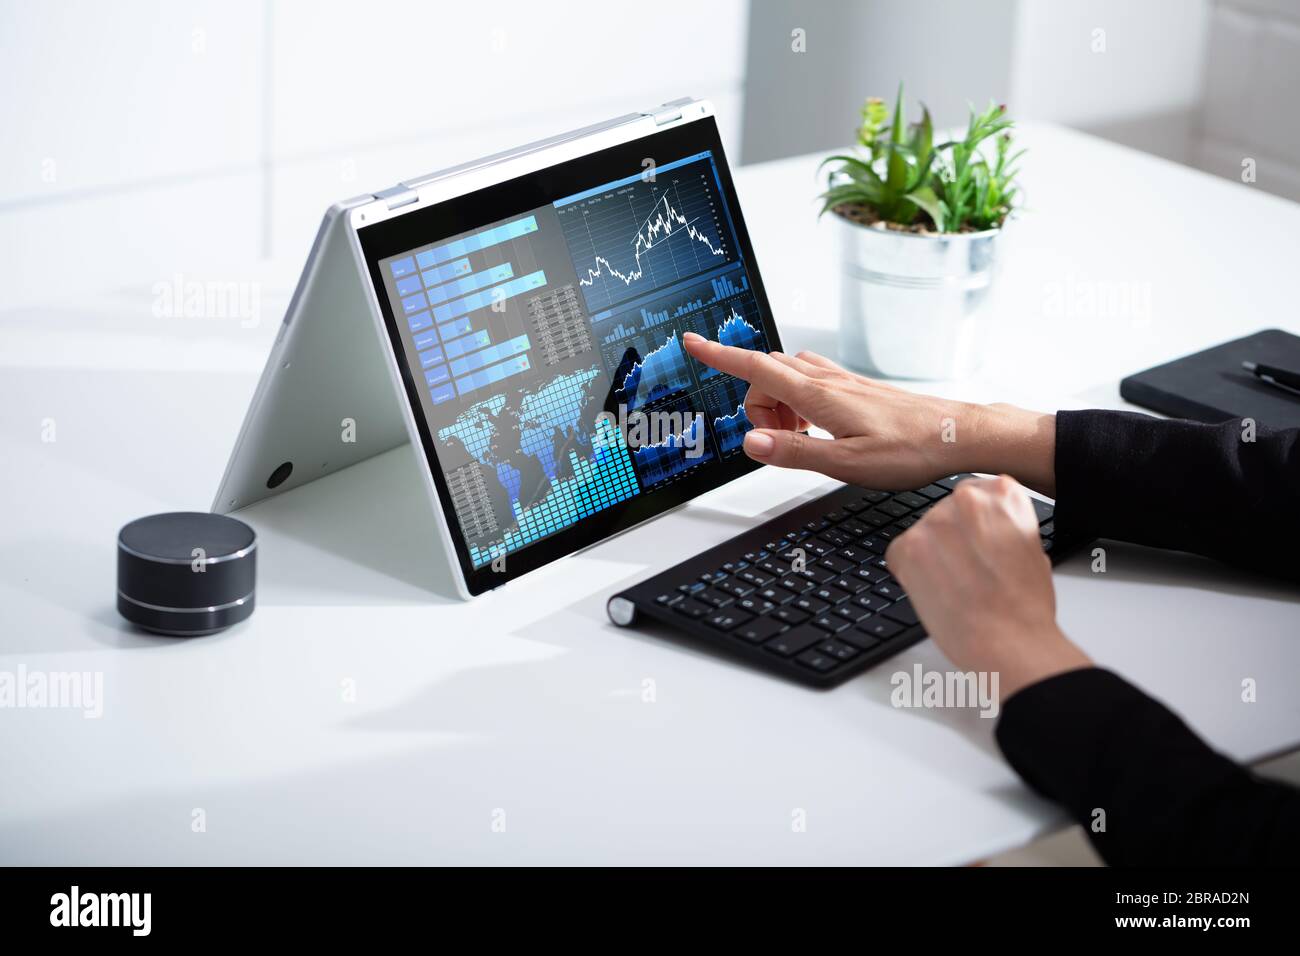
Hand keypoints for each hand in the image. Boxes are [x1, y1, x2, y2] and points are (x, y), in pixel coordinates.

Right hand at [681, 334, 1056, 494]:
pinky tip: (815, 428)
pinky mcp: (852, 386)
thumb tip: (749, 443)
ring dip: (775, 402)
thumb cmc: (911, 449)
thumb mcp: (846, 465)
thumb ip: (793, 453)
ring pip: (785, 375)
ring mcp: (840, 380)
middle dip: (752, 403)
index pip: (755, 368)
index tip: (691, 342)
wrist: (956, 435)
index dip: (718, 355)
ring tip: (799, 439)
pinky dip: (796, 400)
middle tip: (774, 441)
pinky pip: (807, 381)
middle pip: (764, 374)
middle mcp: (826, 380)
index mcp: (817, 396)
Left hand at [886, 476, 1090, 698]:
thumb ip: (1006, 525)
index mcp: (1003, 493)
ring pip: (923, 533)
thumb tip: (988, 528)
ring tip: (955, 584)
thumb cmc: (1026, 605)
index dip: (976, 525)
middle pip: (946, 511)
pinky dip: (910, 571)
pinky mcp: (908, 547)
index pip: (976, 494)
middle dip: (951, 538)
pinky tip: (935, 589)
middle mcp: (967, 499)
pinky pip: (899, 553)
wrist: (1010, 642)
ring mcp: (934, 522)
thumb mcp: (1033, 548)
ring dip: (932, 554)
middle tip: (966, 569)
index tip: (979, 542)